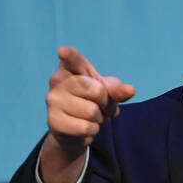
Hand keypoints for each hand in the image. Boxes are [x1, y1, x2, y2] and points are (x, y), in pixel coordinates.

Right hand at [39, 46, 134, 182]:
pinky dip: (92, 130)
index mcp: (71, 67)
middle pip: (97, 91)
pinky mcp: (53, 121)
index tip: (63, 51)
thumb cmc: (93, 102)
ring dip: (98, 118)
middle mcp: (57, 80)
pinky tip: (83, 127)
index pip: (72, 59)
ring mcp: (52, 100)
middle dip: (105, 102)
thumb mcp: (109, 92)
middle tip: (98, 105)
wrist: (77, 128)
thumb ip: (118, 89)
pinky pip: (85, 128)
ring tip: (89, 117)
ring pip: (92, 111)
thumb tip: (129, 90)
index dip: (69, 55)